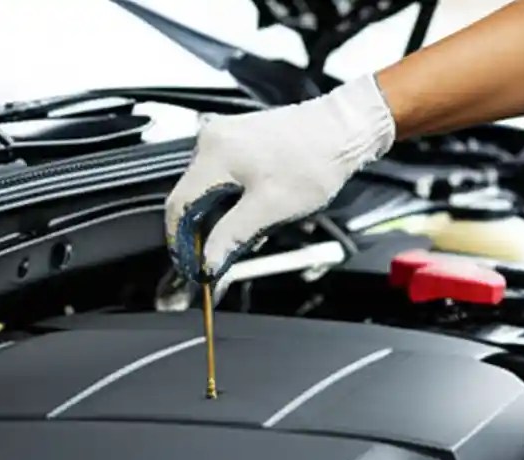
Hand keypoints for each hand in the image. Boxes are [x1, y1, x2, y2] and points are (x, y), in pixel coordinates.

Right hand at [165, 75, 395, 279]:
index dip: (181, 241)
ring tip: (242, 236)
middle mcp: (211, 140)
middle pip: (190, 197)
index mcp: (213, 154)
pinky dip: (229, 200)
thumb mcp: (271, 207)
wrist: (344, 129)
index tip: (193, 265)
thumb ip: (233, 235)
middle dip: (202, 231)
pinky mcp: (238, 139)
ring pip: (207, 189)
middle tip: (217, 260)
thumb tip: (208, 262)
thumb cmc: (314, 162)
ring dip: (217, 216)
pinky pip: (221, 176)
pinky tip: (250, 212)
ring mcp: (224, 136)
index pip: (179, 206)